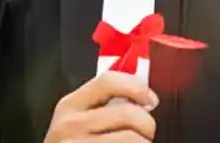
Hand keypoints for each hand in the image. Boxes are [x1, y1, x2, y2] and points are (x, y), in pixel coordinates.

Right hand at [44, 71, 158, 141]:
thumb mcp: (77, 122)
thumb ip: (102, 107)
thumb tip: (145, 100)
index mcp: (69, 106)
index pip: (108, 81)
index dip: (136, 87)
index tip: (150, 100)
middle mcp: (69, 125)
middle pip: (126, 113)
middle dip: (147, 125)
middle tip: (147, 135)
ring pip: (131, 139)